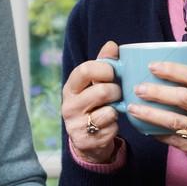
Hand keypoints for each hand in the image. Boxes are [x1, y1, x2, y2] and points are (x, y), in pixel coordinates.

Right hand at [62, 41, 122, 163]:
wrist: (86, 140)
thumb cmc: (92, 104)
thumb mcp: (93, 84)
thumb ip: (103, 64)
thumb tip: (112, 45)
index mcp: (70, 87)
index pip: (85, 70)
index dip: (105, 70)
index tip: (113, 74)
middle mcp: (69, 105)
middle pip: (102, 91)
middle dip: (116, 92)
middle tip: (117, 94)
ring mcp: (76, 124)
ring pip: (109, 111)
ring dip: (117, 110)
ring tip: (114, 109)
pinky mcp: (86, 141)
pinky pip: (111, 129)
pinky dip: (115, 126)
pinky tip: (110, 125)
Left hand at [127, 61, 186, 169]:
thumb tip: (169, 75)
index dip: (172, 70)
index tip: (153, 66)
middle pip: (182, 98)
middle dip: (156, 92)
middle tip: (138, 88)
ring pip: (173, 121)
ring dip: (149, 114)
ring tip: (132, 107)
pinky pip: (172, 140)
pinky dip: (155, 132)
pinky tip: (142, 126)